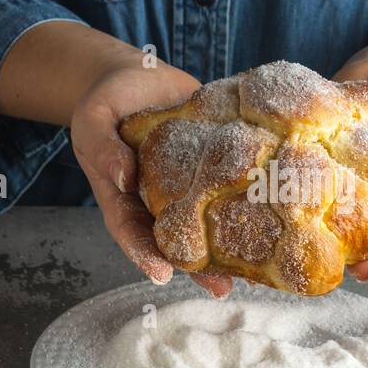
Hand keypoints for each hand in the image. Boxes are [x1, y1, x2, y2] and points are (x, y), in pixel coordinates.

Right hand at [71, 54, 232, 295]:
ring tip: (255, 274)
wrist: (139, 78)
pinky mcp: (212, 167)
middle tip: (220, 289)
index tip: (161, 274)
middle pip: (174, 241)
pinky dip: (248, 205)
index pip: (130, 231)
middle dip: (197, 268)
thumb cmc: (107, 102)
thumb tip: (125, 177)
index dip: (144, 254)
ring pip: (208, 223)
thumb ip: (103, 148)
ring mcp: (187, 186)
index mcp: (124, 197)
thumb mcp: (93, 120)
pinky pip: (228, 188)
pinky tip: (274, 221)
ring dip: (229, 249)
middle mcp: (157, 200)